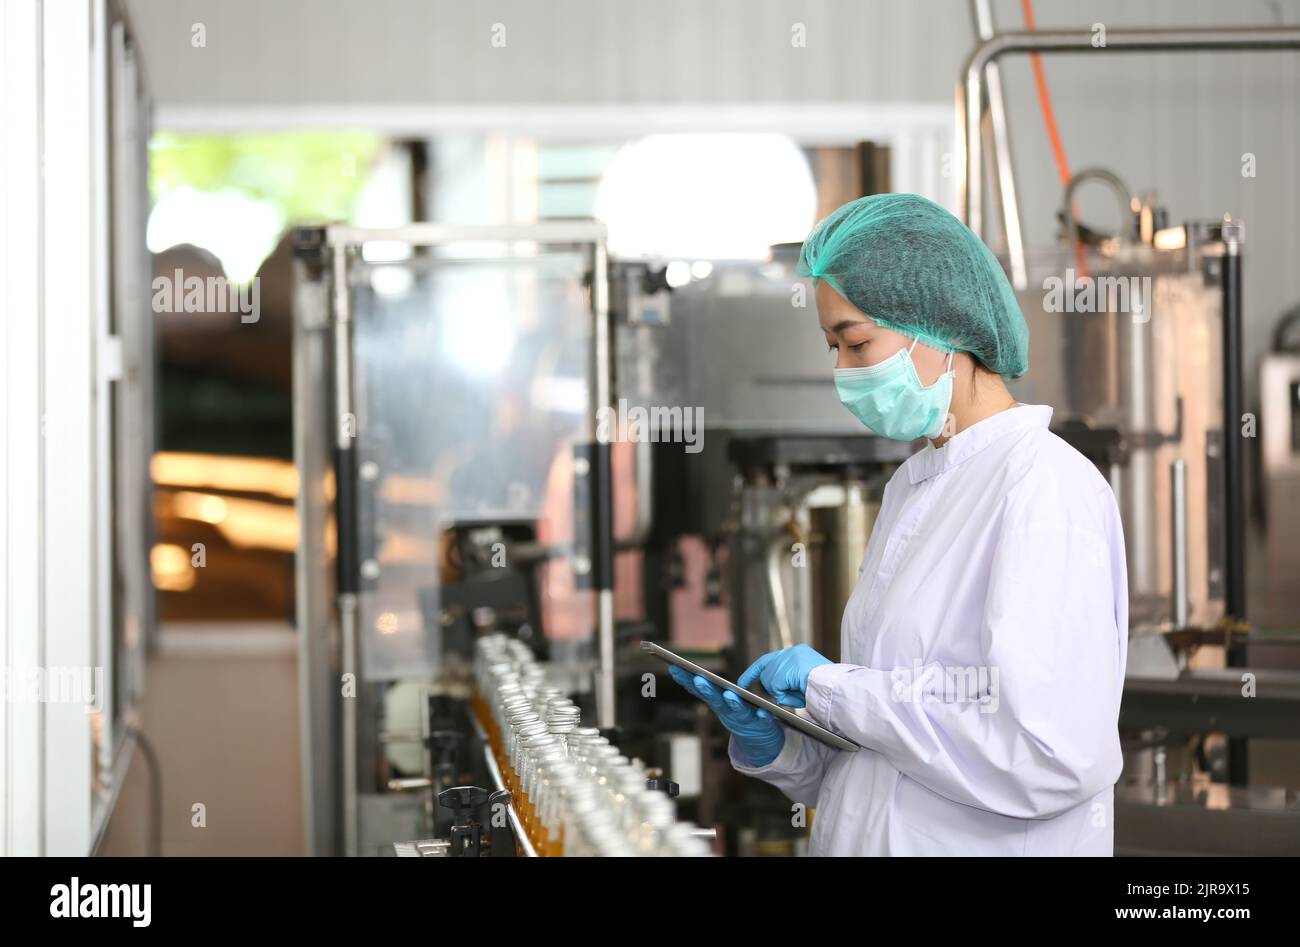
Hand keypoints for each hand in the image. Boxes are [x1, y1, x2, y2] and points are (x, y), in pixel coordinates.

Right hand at [668, 666, 784, 765]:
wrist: (759, 743)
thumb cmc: (739, 717)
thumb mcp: (721, 704)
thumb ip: (708, 691)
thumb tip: (685, 673)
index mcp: (717, 704)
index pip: (700, 690)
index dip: (687, 680)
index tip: (674, 668)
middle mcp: (728, 712)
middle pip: (715, 700)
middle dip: (707, 690)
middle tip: (698, 678)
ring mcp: (744, 720)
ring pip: (737, 710)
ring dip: (732, 703)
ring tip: (729, 694)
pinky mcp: (761, 725)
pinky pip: (762, 720)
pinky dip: (762, 716)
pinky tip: (763, 712)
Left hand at [738, 644, 832, 708]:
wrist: (836, 686)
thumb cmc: (827, 688)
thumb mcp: (806, 681)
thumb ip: (789, 682)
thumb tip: (775, 692)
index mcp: (799, 652)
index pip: (770, 660)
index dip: (755, 671)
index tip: (742, 681)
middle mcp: (791, 652)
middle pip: (767, 670)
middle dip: (770, 685)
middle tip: (776, 691)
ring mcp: (786, 659)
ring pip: (770, 681)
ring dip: (781, 691)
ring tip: (801, 690)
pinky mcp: (784, 669)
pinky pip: (775, 689)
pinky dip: (784, 695)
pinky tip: (798, 691)